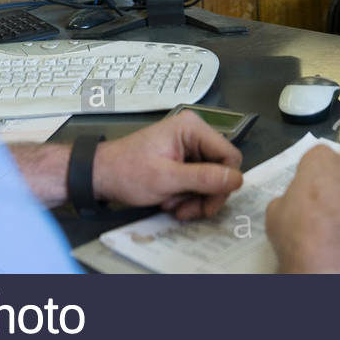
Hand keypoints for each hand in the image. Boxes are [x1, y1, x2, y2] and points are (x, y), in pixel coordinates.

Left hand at [92, 112, 242, 219]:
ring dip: (196, 199)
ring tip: (174, 206)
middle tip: (188, 211)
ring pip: (211, 180)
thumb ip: (203, 178)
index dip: (224, 182)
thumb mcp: (166, 179)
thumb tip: (238, 179)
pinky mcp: (183, 161)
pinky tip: (171, 201)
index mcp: (192, 128)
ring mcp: (189, 148)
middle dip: (206, 195)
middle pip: (221, 170)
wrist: (101, 176)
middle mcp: (194, 134)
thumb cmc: (128, 173)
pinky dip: (189, 197)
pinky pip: (199, 182)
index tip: (208, 204)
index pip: (229, 155)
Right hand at [266, 146, 339, 272]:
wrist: (338, 268)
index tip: (307, 195)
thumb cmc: (303, 237)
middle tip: (327, 211)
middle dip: (337, 186)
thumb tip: (293, 205)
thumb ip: (288, 200)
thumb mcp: (275, 215)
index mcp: (321, 160)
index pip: (316, 159)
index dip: (311, 178)